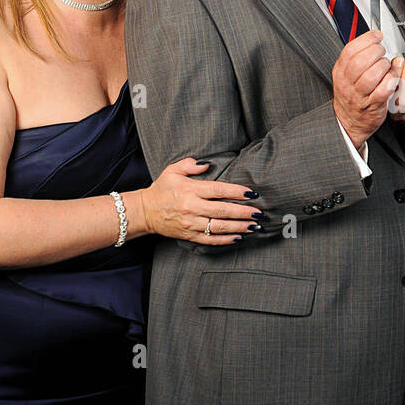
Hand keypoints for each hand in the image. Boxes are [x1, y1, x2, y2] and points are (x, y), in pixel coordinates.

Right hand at [135, 156, 261, 245]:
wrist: (145, 212)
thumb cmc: (162, 189)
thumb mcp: (172, 171)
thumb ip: (190, 165)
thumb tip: (207, 164)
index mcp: (190, 190)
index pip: (218, 190)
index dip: (237, 191)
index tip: (252, 193)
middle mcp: (192, 207)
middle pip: (222, 210)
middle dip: (243, 212)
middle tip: (259, 212)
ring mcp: (191, 223)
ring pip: (219, 227)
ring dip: (239, 227)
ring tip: (254, 226)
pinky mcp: (189, 235)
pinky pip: (210, 240)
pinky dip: (226, 240)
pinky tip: (239, 237)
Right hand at [332, 30, 397, 148]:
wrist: (349, 121)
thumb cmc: (352, 95)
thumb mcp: (346, 74)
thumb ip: (356, 57)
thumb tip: (372, 38)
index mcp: (341, 71)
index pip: (350, 50)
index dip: (366, 39)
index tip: (377, 36)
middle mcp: (348, 83)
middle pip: (360, 61)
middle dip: (376, 52)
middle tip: (382, 52)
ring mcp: (359, 95)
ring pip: (371, 76)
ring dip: (383, 67)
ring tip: (386, 66)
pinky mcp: (373, 106)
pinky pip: (383, 91)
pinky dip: (390, 81)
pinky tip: (391, 78)